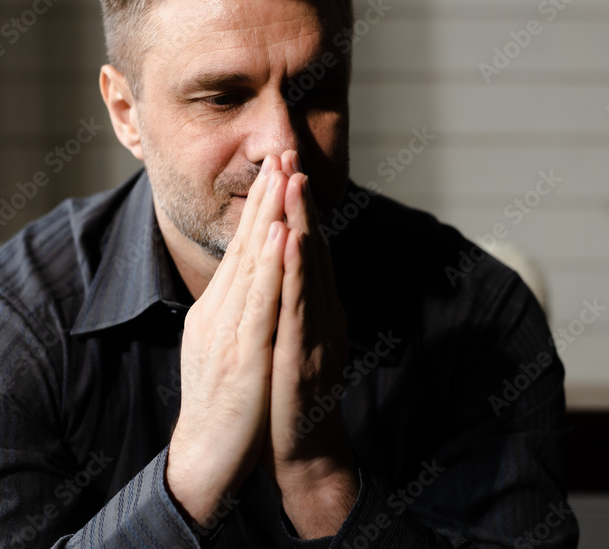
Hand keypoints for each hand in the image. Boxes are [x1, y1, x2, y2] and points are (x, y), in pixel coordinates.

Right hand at [165, 155, 291, 525]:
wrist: (205, 458)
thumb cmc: (222, 406)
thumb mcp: (224, 349)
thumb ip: (233, 316)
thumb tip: (245, 289)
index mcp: (218, 311)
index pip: (241, 251)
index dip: (259, 209)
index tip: (275, 172)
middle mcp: (220, 313)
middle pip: (244, 246)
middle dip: (265, 198)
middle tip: (279, 153)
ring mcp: (228, 331)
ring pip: (251, 265)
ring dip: (268, 217)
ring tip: (282, 177)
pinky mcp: (242, 354)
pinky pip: (259, 303)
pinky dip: (270, 267)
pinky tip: (281, 236)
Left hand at [264, 150, 358, 537]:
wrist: (303, 453)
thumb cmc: (292, 395)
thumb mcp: (295, 339)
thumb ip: (296, 304)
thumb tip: (289, 269)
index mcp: (317, 309)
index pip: (308, 248)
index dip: (299, 208)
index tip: (286, 167)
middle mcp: (322, 314)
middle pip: (312, 248)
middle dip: (300, 201)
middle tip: (290, 154)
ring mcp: (316, 335)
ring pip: (309, 271)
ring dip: (302, 223)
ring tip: (291, 182)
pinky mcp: (303, 357)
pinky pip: (298, 309)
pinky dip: (295, 271)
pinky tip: (289, 241)